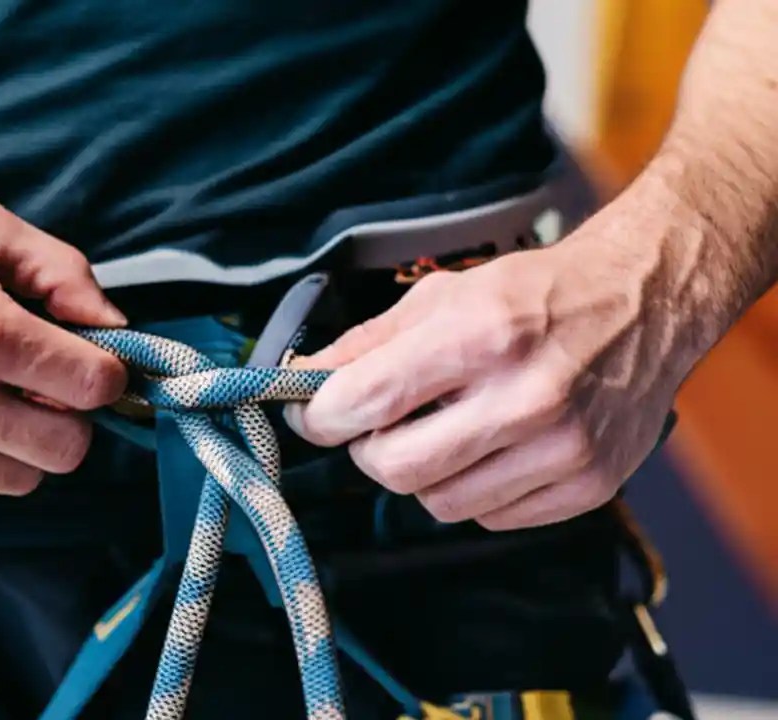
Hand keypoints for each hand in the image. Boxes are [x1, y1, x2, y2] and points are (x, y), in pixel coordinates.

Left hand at [285, 203, 691, 529]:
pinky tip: (488, 448)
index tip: (314, 414)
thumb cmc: (538, 293)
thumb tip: (301, 380)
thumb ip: (367, 342)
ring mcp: (563, 448)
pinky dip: (472, 489)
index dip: (321, 416)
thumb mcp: (445, 295)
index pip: (367, 400)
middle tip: (377, 424)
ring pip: (439, 502)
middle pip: (395, 468)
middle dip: (367, 449)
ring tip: (441, 430)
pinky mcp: (589, 485)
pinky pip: (491, 516)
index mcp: (482, 335)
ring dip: (420, 473)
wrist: (647, 302)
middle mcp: (526, 397)